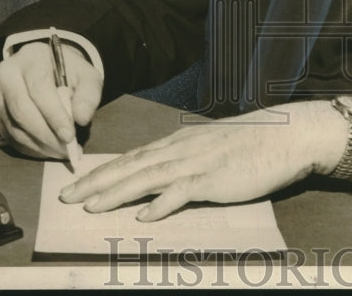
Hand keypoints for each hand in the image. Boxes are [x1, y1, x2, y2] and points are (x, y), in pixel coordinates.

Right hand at [0, 41, 102, 159]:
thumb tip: (81, 119)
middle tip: (65, 149)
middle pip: (21, 109)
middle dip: (45, 134)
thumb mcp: (87, 76)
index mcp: (32, 58)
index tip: (69, 135)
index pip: (39, 88)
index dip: (54, 115)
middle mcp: (8, 74)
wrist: (50, 68)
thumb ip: (89, 94)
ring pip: (13, 125)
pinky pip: (8, 135)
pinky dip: (28, 147)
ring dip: (37, 144)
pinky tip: (46, 150)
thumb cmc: (70, 72)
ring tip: (59, 152)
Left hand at [59, 101, 345, 220]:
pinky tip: (146, 215)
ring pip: (149, 178)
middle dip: (96, 182)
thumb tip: (158, 176)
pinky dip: (164, 203)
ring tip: (92, 206)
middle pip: (131, 166)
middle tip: (66, 197)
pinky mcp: (216, 178)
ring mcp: (198, 163)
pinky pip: (185, 191)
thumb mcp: (209, 146)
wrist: (285, 135)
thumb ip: (183, 159)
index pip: (131, 157)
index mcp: (178, 142)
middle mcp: (182, 149)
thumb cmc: (249, 144)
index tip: (75, 182)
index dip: (101, 170)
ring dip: (118, 193)